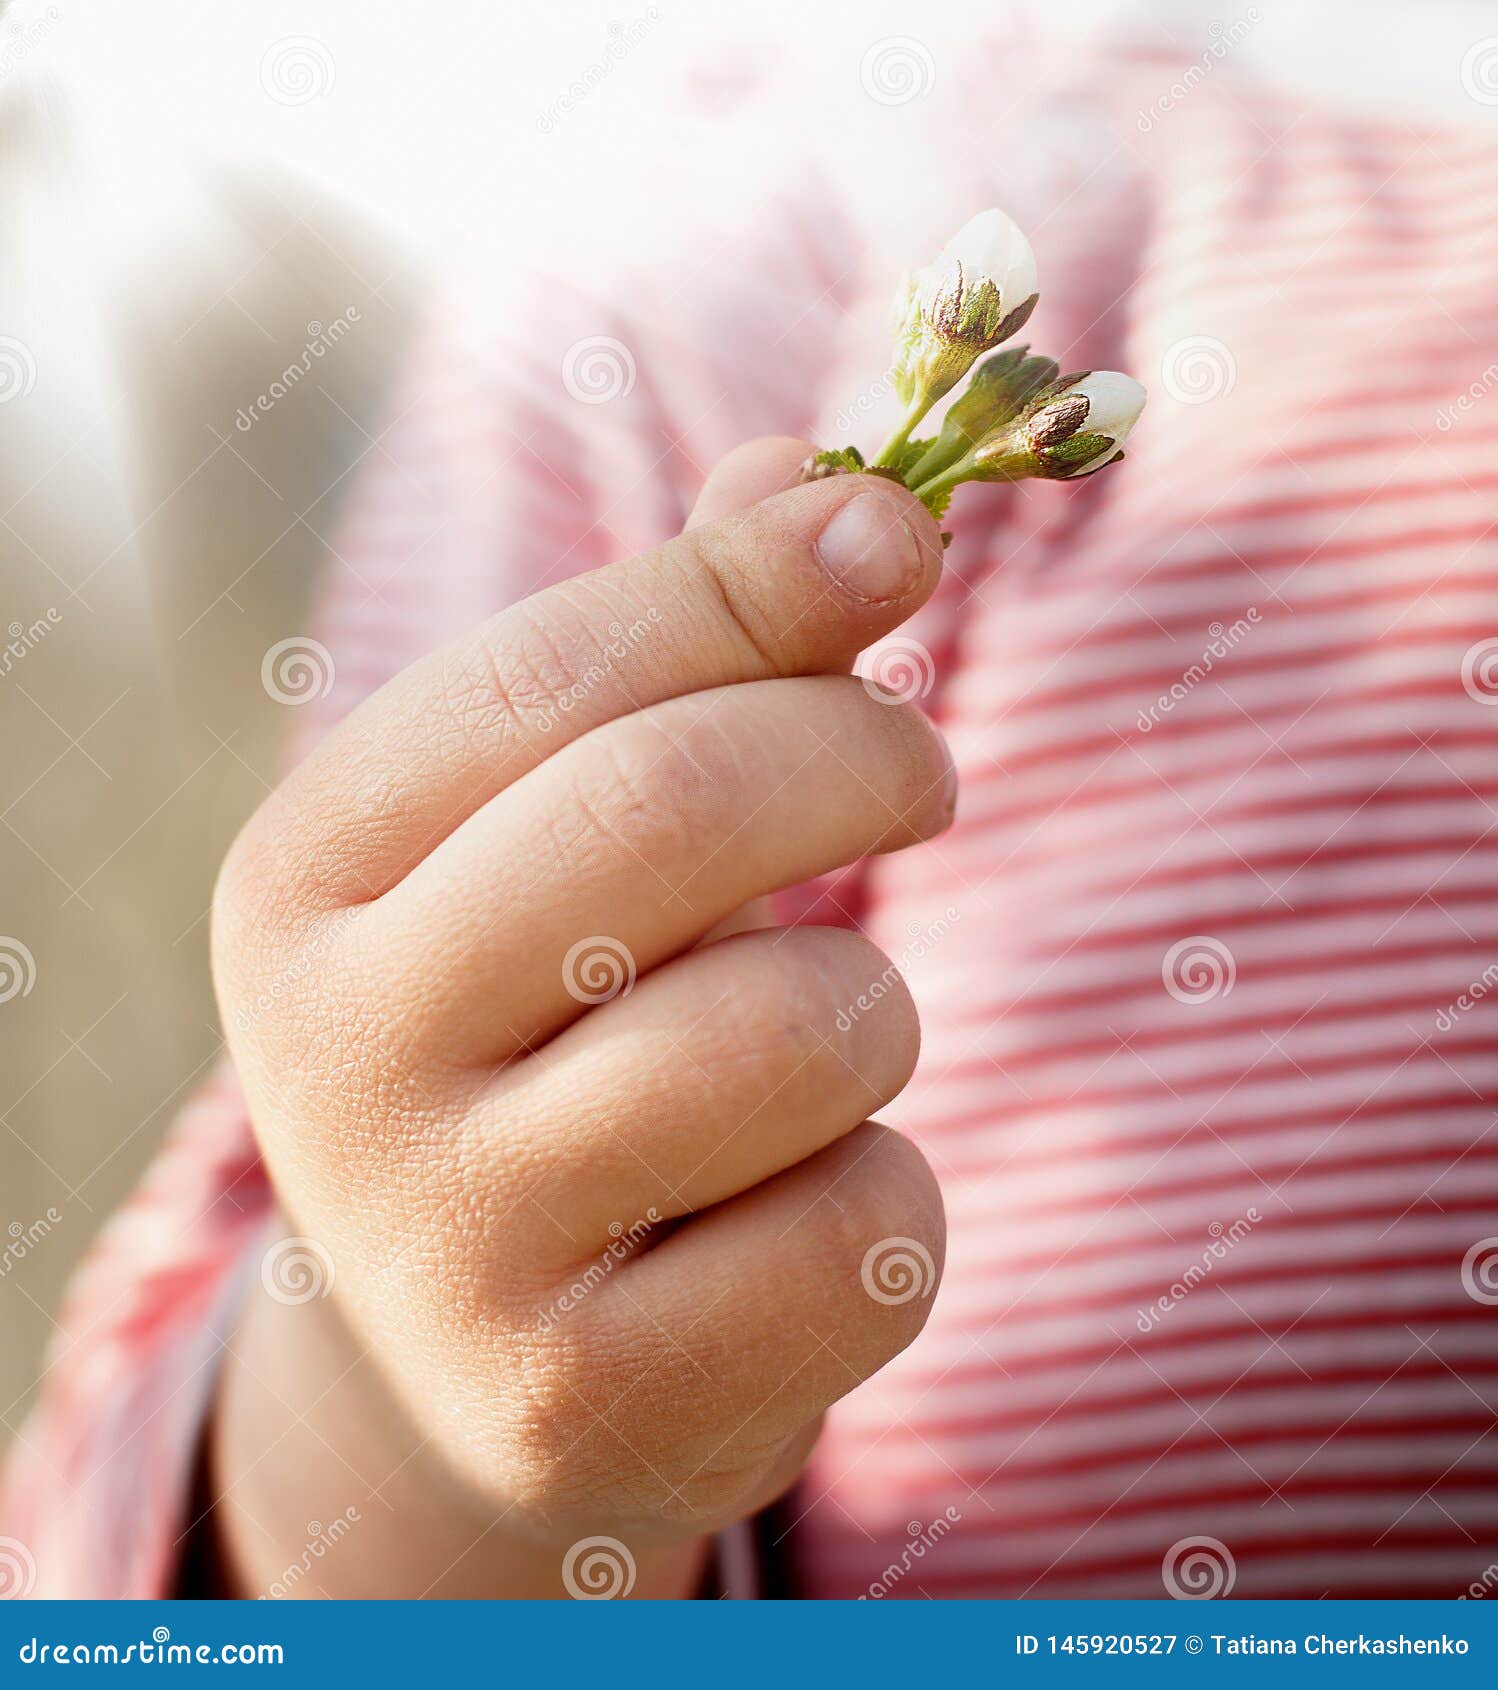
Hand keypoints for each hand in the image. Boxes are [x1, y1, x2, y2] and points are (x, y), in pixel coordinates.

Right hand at [210, 438, 951, 1595]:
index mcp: (307, 876)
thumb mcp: (560, 837)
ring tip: (809, 1045)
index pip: (563, 668)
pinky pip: (862, 1233)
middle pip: (671, 810)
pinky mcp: (578, 1403)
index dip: (764, 583)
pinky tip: (792, 1221)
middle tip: (919, 773)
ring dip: (871, 1009)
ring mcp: (448, 1246)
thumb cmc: (550, 1031)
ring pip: (801, 1029)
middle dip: (862, 753)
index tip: (890, 541)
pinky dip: (889, 1201)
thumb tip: (839, 488)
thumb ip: (686, 650)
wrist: (477, 1349)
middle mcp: (336, 1056)